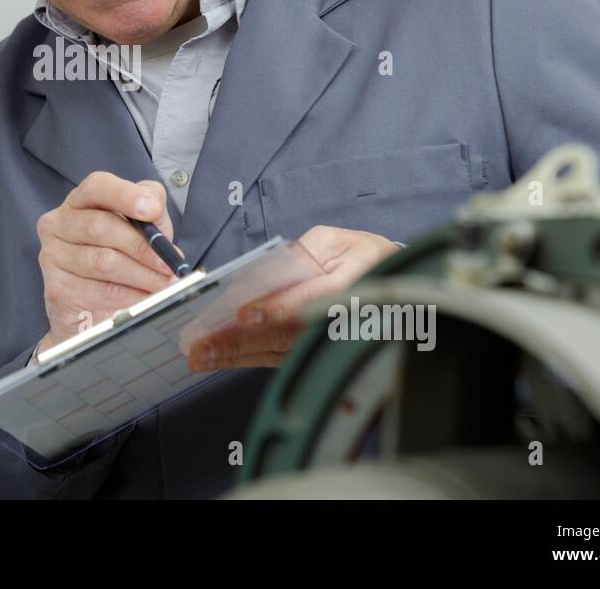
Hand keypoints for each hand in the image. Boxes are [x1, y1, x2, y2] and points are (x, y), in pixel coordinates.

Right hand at [33, 171, 179, 354]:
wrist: (93, 305)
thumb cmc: (118, 256)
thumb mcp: (140, 227)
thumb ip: (151, 210)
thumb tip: (155, 209)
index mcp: (79, 201)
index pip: (97, 187)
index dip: (125, 195)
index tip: (153, 210)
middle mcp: (58, 224)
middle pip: (100, 227)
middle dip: (141, 246)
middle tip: (168, 263)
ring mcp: (53, 256)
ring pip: (103, 262)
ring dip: (141, 275)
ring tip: (164, 284)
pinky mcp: (57, 289)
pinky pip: (100, 292)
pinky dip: (130, 296)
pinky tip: (146, 299)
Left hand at [187, 225, 398, 371]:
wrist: (398, 286)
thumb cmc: (364, 258)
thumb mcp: (336, 242)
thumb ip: (300, 254)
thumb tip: (263, 272)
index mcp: (352, 287)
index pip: (312, 301)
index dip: (277, 308)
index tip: (245, 313)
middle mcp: (339, 322)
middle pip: (285, 335)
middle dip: (240, 341)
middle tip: (202, 346)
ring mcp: (326, 342)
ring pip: (278, 352)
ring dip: (237, 355)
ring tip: (201, 355)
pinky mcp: (314, 352)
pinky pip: (278, 356)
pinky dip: (247, 358)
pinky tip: (220, 358)